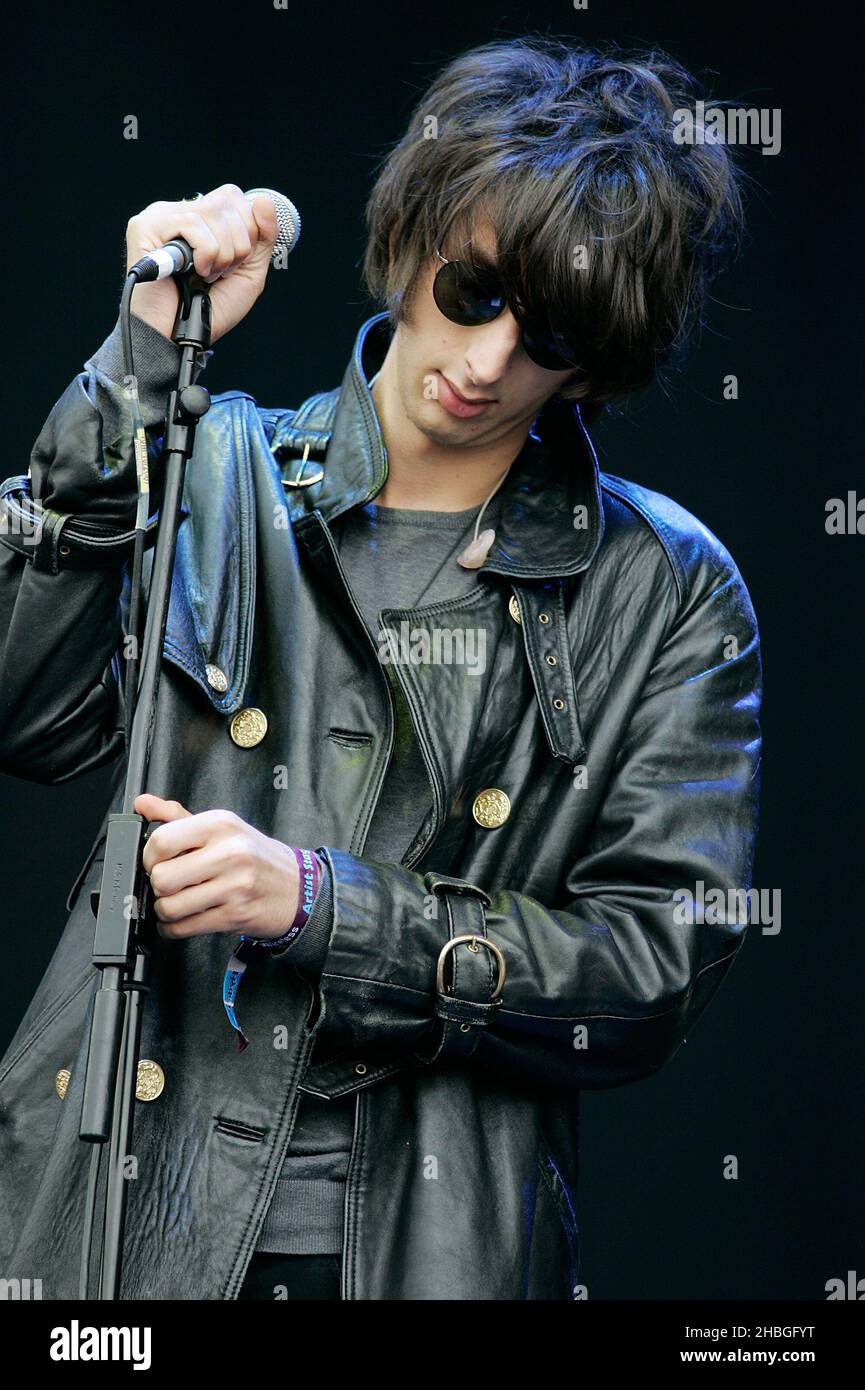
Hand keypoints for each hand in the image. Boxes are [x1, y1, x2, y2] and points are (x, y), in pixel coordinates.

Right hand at [124, 184, 278, 343]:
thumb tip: (264, 199)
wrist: (179, 338)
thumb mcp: (248, 271)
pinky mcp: (144, 227)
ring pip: (211, 211)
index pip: (233, 197)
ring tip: (206, 276)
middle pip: (226, 200)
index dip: (247, 229)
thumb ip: (263, 236)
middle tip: (221, 273)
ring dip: (222, 254)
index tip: (236, 263)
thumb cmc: (208, 309)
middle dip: (237, 245)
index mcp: (200, 220)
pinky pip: (191, 222)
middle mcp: (178, 212)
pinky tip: (194, 272)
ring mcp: (160, 217)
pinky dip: (205, 253)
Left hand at [136, 793, 299, 940]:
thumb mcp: (222, 827)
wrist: (297, 888)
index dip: (149, 857)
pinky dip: (173, 928)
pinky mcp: (234, 915)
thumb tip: (142, 803)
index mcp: (221, 824)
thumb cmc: (256, 857)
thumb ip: (177, 816)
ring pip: (170, 906)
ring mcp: (234, 886)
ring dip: (165, 910)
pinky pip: (184, 928)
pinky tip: (184, 918)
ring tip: (177, 902)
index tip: (156, 862)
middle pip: (161, 877)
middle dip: (158, 886)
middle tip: (170, 884)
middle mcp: (229, 852)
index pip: (162, 840)